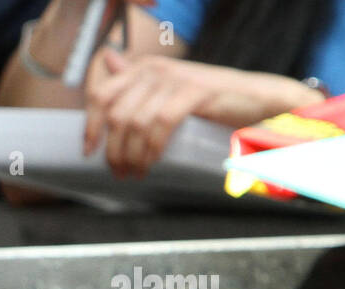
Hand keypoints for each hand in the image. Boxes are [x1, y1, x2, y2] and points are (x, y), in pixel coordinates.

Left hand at [83, 48, 324, 177]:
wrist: (255, 99)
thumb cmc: (207, 102)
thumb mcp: (164, 91)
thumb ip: (135, 80)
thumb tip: (107, 60)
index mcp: (142, 68)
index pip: (100, 95)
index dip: (90, 126)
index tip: (88, 152)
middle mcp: (154, 69)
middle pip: (115, 114)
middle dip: (112, 149)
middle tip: (118, 171)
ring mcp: (175, 78)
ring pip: (135, 122)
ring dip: (131, 155)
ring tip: (135, 172)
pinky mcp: (195, 91)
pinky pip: (160, 123)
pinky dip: (152, 148)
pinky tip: (152, 163)